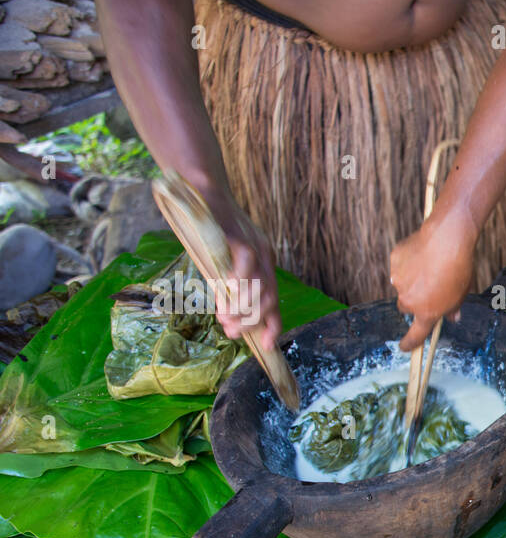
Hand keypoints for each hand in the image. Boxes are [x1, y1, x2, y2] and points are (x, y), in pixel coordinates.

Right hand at [203, 191, 280, 350]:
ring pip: (259, 284)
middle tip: (232, 332)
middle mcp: (265, 257)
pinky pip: (247, 261)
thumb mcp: (220, 265)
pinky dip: (240, 279)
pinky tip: (228, 290)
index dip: (271, 325)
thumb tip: (227, 318)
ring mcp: (254, 245)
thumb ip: (227, 288)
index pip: (273, 301)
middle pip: (269, 297)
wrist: (201, 191)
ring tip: (226, 319)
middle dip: (252, 320)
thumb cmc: (209, 231)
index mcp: (263, 265)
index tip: (265, 345)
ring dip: (243, 306)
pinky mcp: (240, 235)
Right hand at [391, 201, 478, 351]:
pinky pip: (400, 265)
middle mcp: (409, 301)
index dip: (410, 344)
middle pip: (406, 307)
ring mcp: (399, 281)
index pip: (416, 335)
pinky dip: (408, 262)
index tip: (405, 348)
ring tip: (429, 266)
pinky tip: (422, 253)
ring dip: (411, 280)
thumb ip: (453, 308)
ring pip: (401, 285)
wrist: (447, 240)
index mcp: (427, 313)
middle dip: (414, 301)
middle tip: (428, 288)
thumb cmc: (459, 268)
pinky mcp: (395, 262)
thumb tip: (453, 318)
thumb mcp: (461, 293)